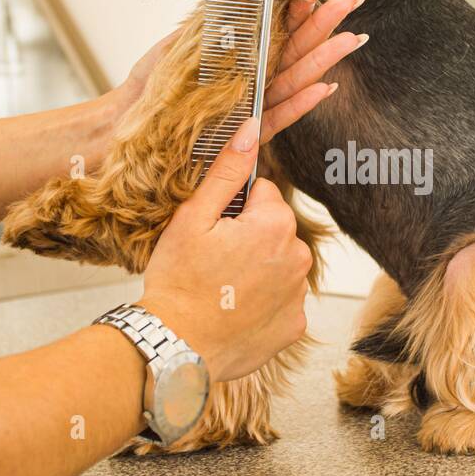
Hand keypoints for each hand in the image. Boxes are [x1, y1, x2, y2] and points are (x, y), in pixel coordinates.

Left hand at [112, 0, 367, 142]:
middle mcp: (251, 83)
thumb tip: (222, 0)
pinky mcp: (247, 137)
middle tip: (352, 1)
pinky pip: (279, 117)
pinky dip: (302, 103)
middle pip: (295, 49)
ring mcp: (252, 109)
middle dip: (324, 25)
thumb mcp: (171, 52)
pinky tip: (326, 87)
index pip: (275, 29)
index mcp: (238, 60)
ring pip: (295, 79)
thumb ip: (199, 31)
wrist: (127, 134)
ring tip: (353, 39)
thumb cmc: (148, 94)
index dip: (297, 9)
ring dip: (324, 59)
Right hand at [139, 116, 312, 381]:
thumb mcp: (193, 218)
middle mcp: (299, 258)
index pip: (263, 195)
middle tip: (212, 261)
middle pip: (275, 230)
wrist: (175, 347)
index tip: (213, 231)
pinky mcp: (295, 325)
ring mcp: (299, 295)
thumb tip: (251, 128)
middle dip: (248, 238)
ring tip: (220, 289)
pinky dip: (262, 304)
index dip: (234, 210)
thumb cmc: (178, 282)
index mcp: (276, 225)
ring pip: (279, 265)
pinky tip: (233, 311)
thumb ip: (228, 171)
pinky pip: (282, 301)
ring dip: (256, 270)